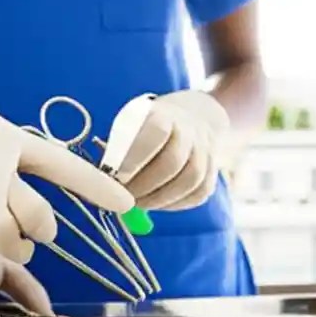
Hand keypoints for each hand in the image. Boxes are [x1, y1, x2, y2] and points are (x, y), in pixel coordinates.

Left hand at [115, 90, 229, 210]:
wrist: (196, 115)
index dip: (134, 158)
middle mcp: (190, 130)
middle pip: (172, 162)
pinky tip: (158, 203)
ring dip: (159, 199)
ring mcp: (206, 150)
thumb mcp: (132, 122)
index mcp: (165, 113)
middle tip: (123, 197)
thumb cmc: (150, 124)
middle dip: (144, 186)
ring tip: (138, 203)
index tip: (113, 177)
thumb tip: (102, 179)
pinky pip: (199, 193)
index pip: (156, 132)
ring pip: (190, 181)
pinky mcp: (213, 171)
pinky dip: (176, 204)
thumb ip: (119, 146)